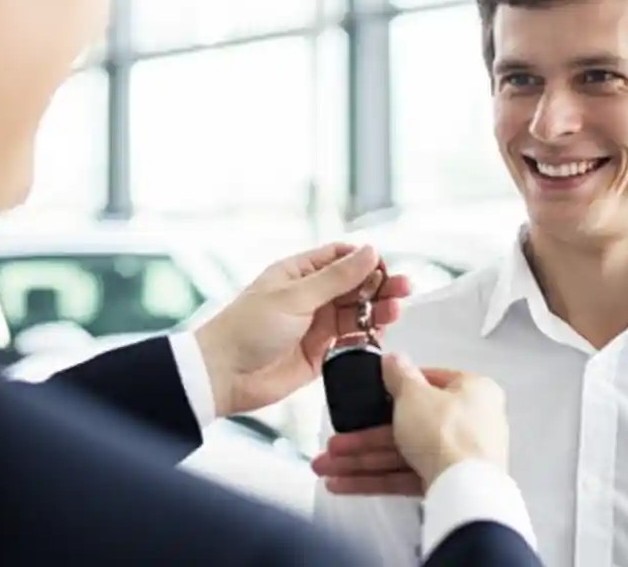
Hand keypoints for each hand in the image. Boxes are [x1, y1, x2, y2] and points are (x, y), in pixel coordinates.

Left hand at [195, 243, 409, 417]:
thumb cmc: (247, 329)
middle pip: (353, 286)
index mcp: (297, 274)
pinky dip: (367, 337)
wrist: (224, 375)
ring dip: (377, 311)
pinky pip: (351, 341)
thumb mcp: (295, 296)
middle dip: (379, 286)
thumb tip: (369, 252)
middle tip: (403, 288)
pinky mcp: (319, 354)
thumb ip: (337, 278)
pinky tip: (380, 333)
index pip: (339, 258)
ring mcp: (315, 325)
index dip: (364, 260)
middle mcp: (309, 297)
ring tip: (395, 311)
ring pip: (356, 313)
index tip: (384, 266)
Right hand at [312, 354, 509, 494]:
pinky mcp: (446, 484)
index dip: (393, 389)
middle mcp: (469, 423)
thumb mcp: (414, 394)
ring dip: (361, 460)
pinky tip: (343, 483)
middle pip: (406, 424)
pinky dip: (375, 479)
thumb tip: (393, 358)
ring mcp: (458, 457)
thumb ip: (399, 375)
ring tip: (327, 466)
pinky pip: (405, 477)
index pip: (427, 383)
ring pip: (401, 454)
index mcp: (471, 391)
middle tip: (335, 443)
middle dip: (363, 437)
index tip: (368, 395)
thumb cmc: (447, 433)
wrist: (463, 490)